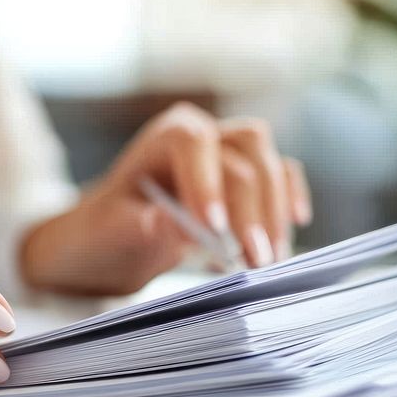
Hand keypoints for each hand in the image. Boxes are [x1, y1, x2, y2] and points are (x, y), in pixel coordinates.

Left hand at [20, 102, 311, 294]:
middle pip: (244, 153)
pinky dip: (289, 201)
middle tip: (253, 259)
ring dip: (274, 212)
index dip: (208, 181)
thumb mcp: (112, 233)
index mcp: (164, 137)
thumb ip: (143, 228)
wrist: (110, 243)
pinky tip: (291, 230)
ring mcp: (230, 154)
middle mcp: (204, 136)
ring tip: (267, 260)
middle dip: (251, 208)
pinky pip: (281, 178)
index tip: (213, 229)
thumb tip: (181, 228)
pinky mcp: (249, 179)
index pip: (194, 143)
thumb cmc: (105, 233)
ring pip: (269, 164)